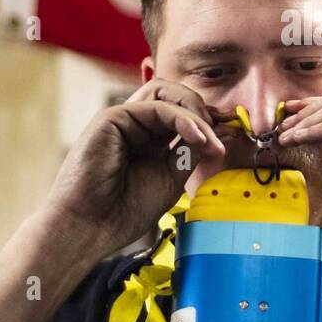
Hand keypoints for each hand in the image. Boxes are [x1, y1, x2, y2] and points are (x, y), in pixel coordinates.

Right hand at [39, 79, 226, 261]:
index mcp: (149, 138)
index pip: (182, 114)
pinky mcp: (112, 118)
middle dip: (203, 109)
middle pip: (174, 95)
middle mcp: (135, 124)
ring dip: (194, 110)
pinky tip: (197, 137)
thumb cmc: (124, 210)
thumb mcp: (170, 177)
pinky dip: (182, 118)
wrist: (90, 228)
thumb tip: (219, 134)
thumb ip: (190, 152)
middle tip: (221, 132)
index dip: (207, 119)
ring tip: (209, 135)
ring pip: (166, 94)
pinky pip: (155, 106)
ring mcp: (123, 119)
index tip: (231, 134)